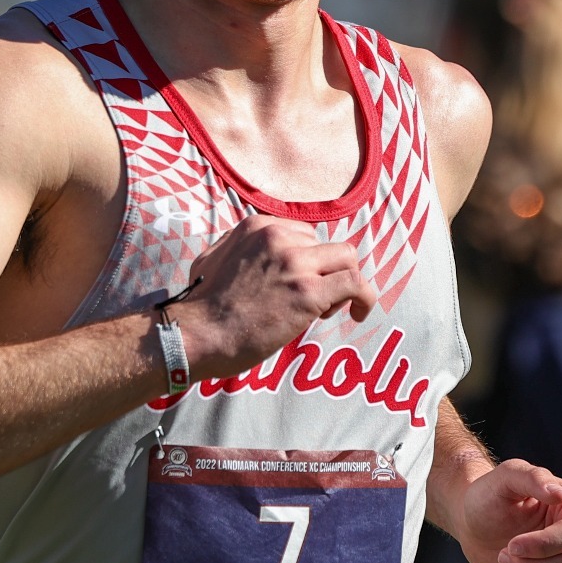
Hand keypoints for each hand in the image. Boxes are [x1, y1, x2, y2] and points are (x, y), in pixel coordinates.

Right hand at [170, 215, 378, 380]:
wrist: (196, 335)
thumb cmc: (201, 308)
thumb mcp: (212, 259)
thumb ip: (237, 248)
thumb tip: (252, 254)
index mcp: (258, 226)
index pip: (306, 234)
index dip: (310, 261)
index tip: (301, 284)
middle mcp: (279, 237)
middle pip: (329, 247)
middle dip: (327, 273)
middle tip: (313, 303)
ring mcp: (295, 263)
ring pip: (348, 260)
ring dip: (344, 285)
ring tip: (328, 311)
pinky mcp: (309, 292)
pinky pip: (356, 284)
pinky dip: (366, 299)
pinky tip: (360, 316)